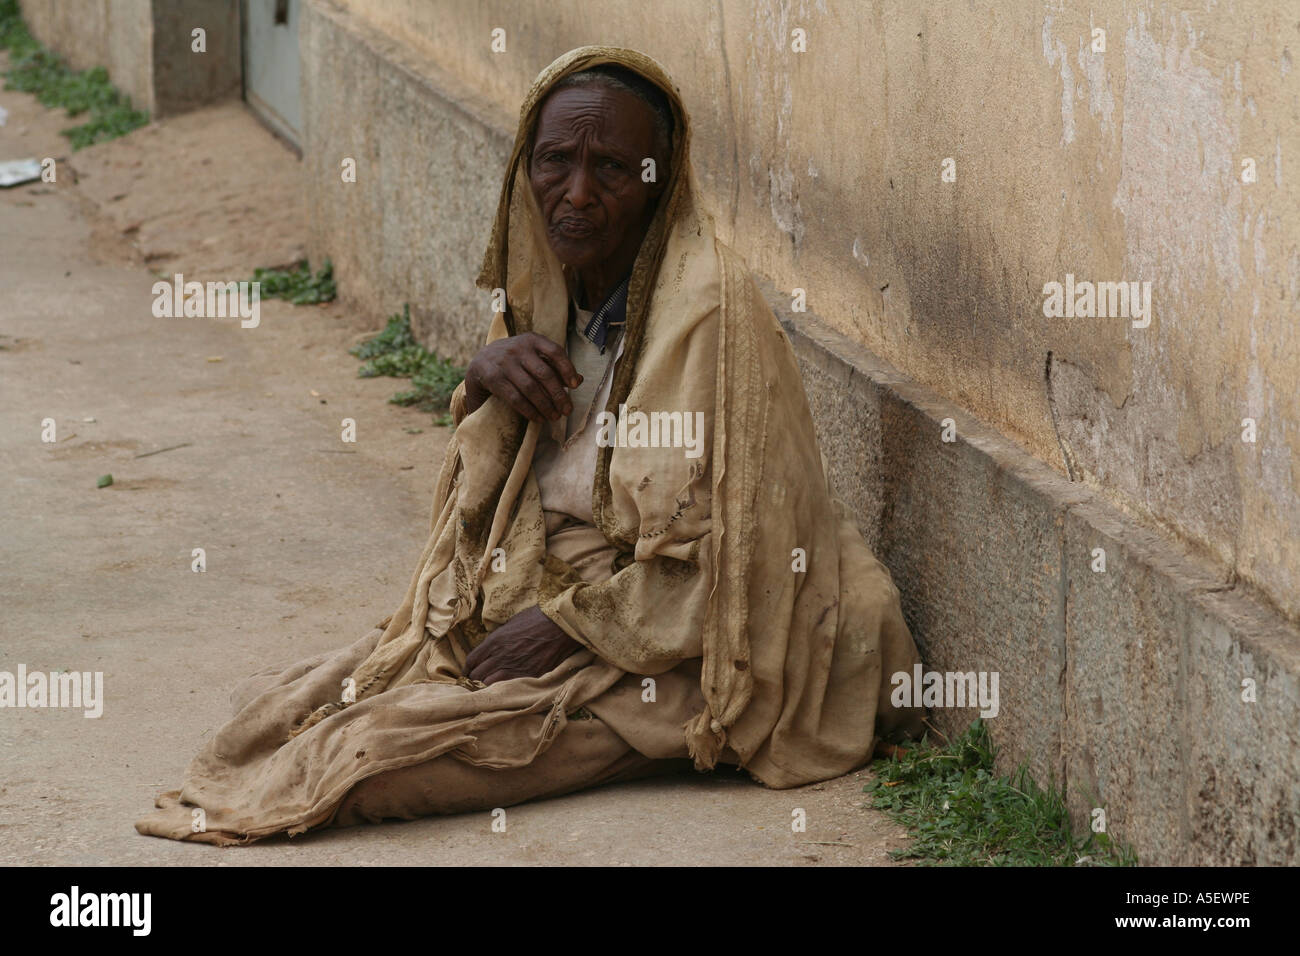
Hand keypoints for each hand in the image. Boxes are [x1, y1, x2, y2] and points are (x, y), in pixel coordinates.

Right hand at [463, 332, 581, 421]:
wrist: (480, 361)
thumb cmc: (516, 360)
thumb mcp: (533, 356)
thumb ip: (555, 366)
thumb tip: (580, 380)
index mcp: (532, 339)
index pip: (555, 351)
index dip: (567, 368)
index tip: (575, 385)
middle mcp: (518, 348)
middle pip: (544, 374)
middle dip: (558, 394)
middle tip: (567, 410)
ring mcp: (504, 363)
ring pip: (530, 388)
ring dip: (545, 406)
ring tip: (555, 417)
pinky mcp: (493, 378)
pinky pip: (515, 398)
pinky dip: (529, 411)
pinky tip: (538, 418)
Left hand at [464, 605, 582, 684]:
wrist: (560, 625)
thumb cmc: (537, 618)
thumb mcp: (511, 624)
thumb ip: (498, 637)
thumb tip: (491, 647)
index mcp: (494, 641)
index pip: (471, 660)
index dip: (468, 668)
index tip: (469, 671)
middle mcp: (500, 656)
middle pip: (477, 675)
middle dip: (474, 678)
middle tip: (477, 681)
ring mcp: (514, 668)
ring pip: (489, 684)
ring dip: (487, 686)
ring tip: (489, 687)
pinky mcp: (528, 676)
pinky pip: (508, 688)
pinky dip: (504, 690)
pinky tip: (505, 689)